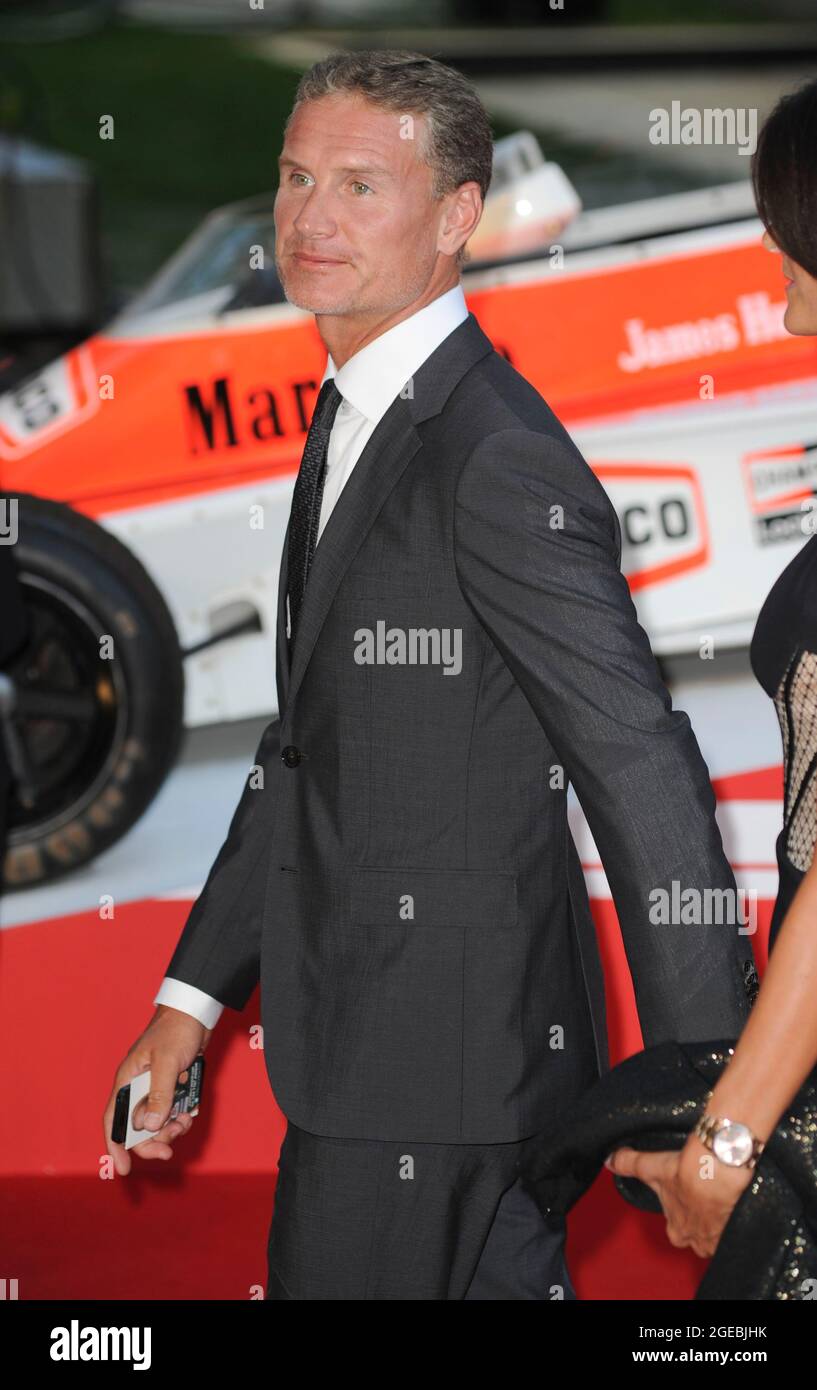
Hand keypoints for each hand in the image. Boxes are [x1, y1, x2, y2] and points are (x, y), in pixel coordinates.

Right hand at [103, 1005, 211, 1175]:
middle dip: (152, 1143)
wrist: (196, 1012)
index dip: (115, 1146)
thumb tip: (150, 1126)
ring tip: (185, 1122)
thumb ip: (159, 1093)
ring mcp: (155, 1088)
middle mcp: (138, 1087)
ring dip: (170, 1129)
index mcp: (127, 1080)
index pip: (113, 1120)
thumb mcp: (167, 1062)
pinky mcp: (172, 1086)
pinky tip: (192, 1112)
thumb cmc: (176, 1031)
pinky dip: (181, 1117)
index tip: (123, 1168)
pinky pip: (173, 1112)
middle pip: (138, 1128)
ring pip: (158, 1123)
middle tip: (169, 1151)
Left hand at [605, 1134, 753, 1257]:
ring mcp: (721, 1238)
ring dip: (719, 1221)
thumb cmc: (684, 1173)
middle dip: (701, 1223)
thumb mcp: (651, 1166)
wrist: (717, 1171)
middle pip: (699, 1238)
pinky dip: (737, 1218)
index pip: (676, 1232)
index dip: (680, 1216)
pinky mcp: (740, 1230)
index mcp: (677, 1231)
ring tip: (720, 1199)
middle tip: (702, 1199)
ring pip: (719, 1236)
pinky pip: (738, 1230)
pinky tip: (736, 1202)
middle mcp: (699, 1241)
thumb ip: (629, 1163)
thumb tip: (610, 1160)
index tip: (684, 1200)